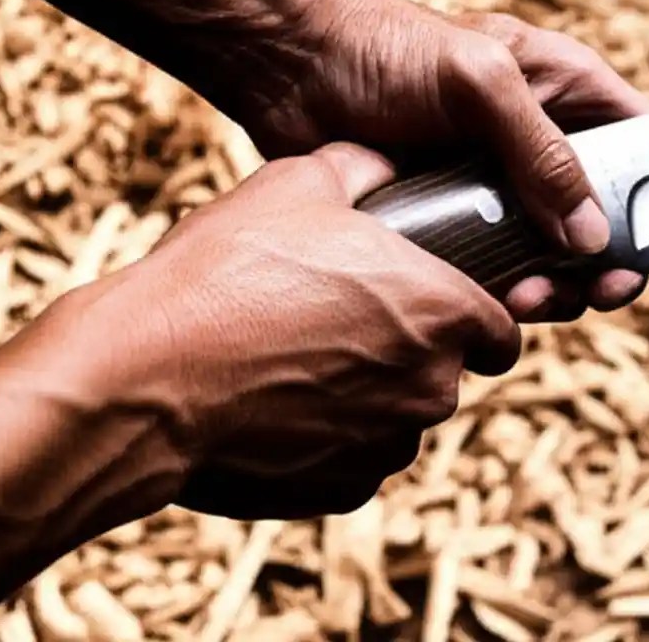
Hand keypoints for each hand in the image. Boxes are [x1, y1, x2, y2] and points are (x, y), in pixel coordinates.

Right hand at [49, 143, 519, 518]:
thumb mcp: (295, 186)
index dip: (472, 316)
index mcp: (443, 312)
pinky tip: (275, 405)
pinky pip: (354, 460)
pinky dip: (328, 439)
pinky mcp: (342, 490)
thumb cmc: (225, 274)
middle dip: (410, 353)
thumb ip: (360, 168)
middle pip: (447, 374)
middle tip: (344, 322)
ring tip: (298, 362)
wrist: (147, 375)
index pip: (501, 330)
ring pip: (400, 420)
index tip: (434, 306)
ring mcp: (388, 446)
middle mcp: (432, 387)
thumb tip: (382, 160)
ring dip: (369, 397)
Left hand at [227, 0, 648, 322]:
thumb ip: (542, 153)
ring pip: (552, 255)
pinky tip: (491, 303)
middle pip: (602, 218)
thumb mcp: (480, 83)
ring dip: (553, 288)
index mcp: (565, 91)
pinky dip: (502, 296)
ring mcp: (496, 186)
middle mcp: (539, 143)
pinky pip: (495, 269)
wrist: (291, 66)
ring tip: (526, 298)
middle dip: (602, 263)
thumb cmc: (384, 47)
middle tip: (591, 293)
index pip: (642, 145)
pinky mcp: (454, 221)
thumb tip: (591, 236)